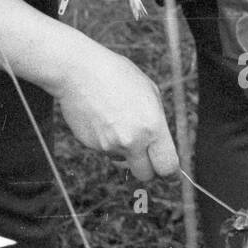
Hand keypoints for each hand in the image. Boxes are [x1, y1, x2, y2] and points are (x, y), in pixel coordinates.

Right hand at [55, 49, 177, 181]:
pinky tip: (102, 118)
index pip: (167, 166)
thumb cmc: (117, 75)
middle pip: (145, 175)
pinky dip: (106, 141)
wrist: (79, 71)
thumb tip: (160, 144)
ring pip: (122, 162)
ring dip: (124, 152)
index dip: (169, 170)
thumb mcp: (150, 92)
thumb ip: (158, 122)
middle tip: (145, 154)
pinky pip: (105, 151)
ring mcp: (109, 146)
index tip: (168, 169)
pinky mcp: (91, 145)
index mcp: (152, 127)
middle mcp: (132, 141)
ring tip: (118, 124)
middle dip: (147, 168)